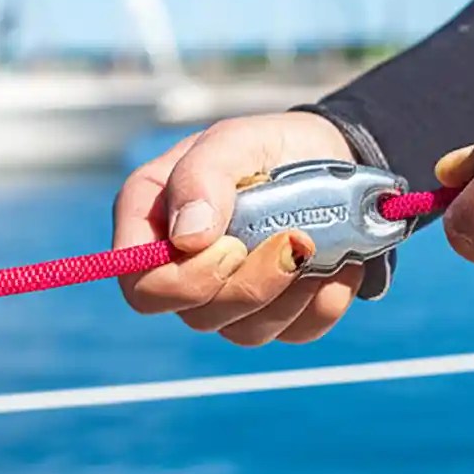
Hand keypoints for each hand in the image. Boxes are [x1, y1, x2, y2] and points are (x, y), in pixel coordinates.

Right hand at [113, 112, 362, 345]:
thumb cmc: (266, 147)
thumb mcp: (234, 141)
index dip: (182, 280)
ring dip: (289, 291)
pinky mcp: (276, 315)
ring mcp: (227, 299)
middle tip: (290, 239)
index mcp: (152, 222)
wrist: (328, 160)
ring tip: (312, 241)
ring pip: (246, 332)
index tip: (231, 245)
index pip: (140, 286)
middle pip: (196, 315)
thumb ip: (201, 176)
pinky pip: (297, 331)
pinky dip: (322, 298)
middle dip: (249, 284)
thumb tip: (188, 237)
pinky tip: (333, 262)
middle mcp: (182, 269)